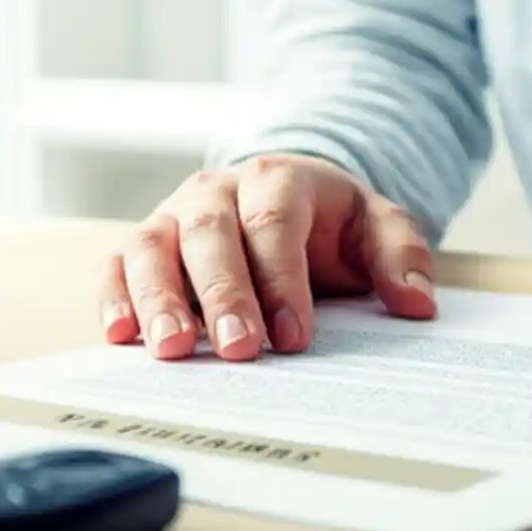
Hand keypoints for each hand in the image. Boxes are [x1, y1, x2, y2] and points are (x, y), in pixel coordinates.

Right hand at [97, 154, 437, 360]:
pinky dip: (113, 298)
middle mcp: (214, 192)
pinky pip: (116, 265)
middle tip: (238, 350)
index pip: (274, 224)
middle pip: (210, 235)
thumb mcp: (377, 227)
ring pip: (152, 248)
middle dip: (223, 295)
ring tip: (172, 350)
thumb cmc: (328, 223)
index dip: (282, 279)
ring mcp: (172, 216)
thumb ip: (401, 256)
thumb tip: (417, 303)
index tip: (295, 336)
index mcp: (276, 180)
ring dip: (158, 299)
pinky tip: (120, 336)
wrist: (283, 198)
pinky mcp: (144, 245)